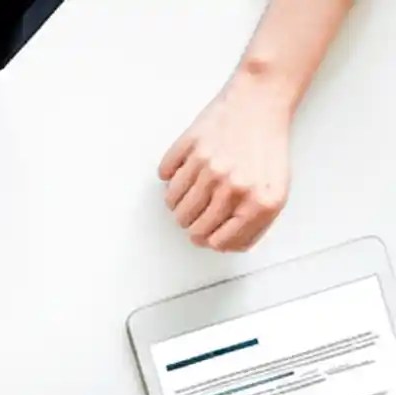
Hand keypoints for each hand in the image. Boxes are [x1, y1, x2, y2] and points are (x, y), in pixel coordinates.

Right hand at [158, 78, 291, 252]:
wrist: (261, 102)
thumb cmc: (266, 148)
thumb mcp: (275, 191)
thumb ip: (254, 225)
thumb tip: (223, 245)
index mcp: (260, 202)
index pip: (217, 242)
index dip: (209, 240)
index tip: (207, 232)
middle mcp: (234, 187)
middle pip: (191, 226)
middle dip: (191, 223)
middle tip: (197, 212)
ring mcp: (210, 166)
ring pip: (174, 205)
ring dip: (178, 203)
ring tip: (190, 191)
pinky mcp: (191, 146)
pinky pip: (165, 175)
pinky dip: (169, 176)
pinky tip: (184, 169)